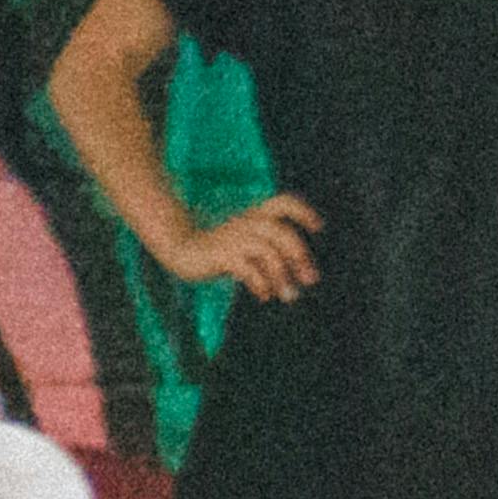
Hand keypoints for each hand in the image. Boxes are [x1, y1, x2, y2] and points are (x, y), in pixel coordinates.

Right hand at [163, 192, 318, 298]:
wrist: (178, 248)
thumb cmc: (215, 249)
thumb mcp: (244, 243)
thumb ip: (269, 252)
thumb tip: (296, 278)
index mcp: (254, 216)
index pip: (283, 203)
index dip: (303, 212)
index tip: (319, 227)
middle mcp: (246, 223)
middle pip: (282, 232)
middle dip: (300, 256)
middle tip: (310, 280)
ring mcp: (233, 238)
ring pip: (268, 252)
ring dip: (282, 275)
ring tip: (289, 296)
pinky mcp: (220, 254)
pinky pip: (247, 268)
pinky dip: (260, 283)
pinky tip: (263, 296)